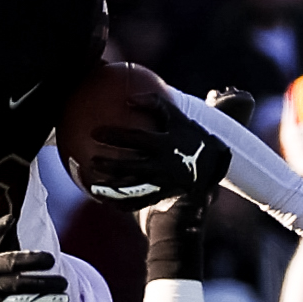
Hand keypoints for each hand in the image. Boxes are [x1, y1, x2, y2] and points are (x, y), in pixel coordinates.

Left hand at [83, 97, 232, 204]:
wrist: (212, 165)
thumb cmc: (188, 135)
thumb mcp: (178, 117)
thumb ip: (154, 103)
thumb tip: (128, 98)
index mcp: (167, 144)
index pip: (137, 139)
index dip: (116, 135)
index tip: (95, 132)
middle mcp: (164, 165)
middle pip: (131, 167)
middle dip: (109, 165)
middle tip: (91, 160)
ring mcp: (163, 183)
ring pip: (134, 190)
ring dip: (112, 190)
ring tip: (93, 187)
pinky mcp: (162, 196)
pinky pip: (138, 203)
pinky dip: (121, 203)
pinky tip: (103, 200)